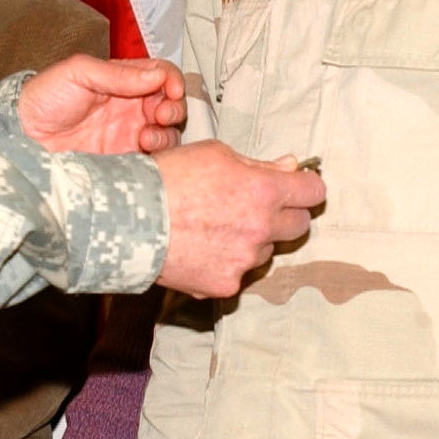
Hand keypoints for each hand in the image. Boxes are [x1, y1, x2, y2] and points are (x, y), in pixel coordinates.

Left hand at [20, 56, 187, 155]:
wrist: (22, 137)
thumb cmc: (44, 98)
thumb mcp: (78, 72)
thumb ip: (118, 73)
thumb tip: (157, 76)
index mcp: (123, 80)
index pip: (162, 74)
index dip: (172, 80)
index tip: (170, 89)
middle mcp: (132, 106)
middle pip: (171, 104)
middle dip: (174, 108)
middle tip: (161, 115)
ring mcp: (130, 134)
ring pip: (168, 132)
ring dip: (167, 132)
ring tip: (146, 136)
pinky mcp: (126, 159)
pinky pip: (155, 158)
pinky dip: (159, 154)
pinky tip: (143, 149)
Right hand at [151, 146, 325, 297]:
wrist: (125, 218)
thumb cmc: (168, 177)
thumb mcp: (215, 154)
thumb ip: (259, 165)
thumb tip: (291, 166)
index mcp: (264, 191)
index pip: (313, 192)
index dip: (305, 187)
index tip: (298, 186)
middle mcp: (261, 229)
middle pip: (299, 226)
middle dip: (285, 215)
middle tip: (257, 207)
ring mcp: (244, 261)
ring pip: (265, 251)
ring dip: (252, 240)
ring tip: (214, 227)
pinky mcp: (224, 285)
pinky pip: (238, 273)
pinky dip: (226, 263)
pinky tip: (200, 249)